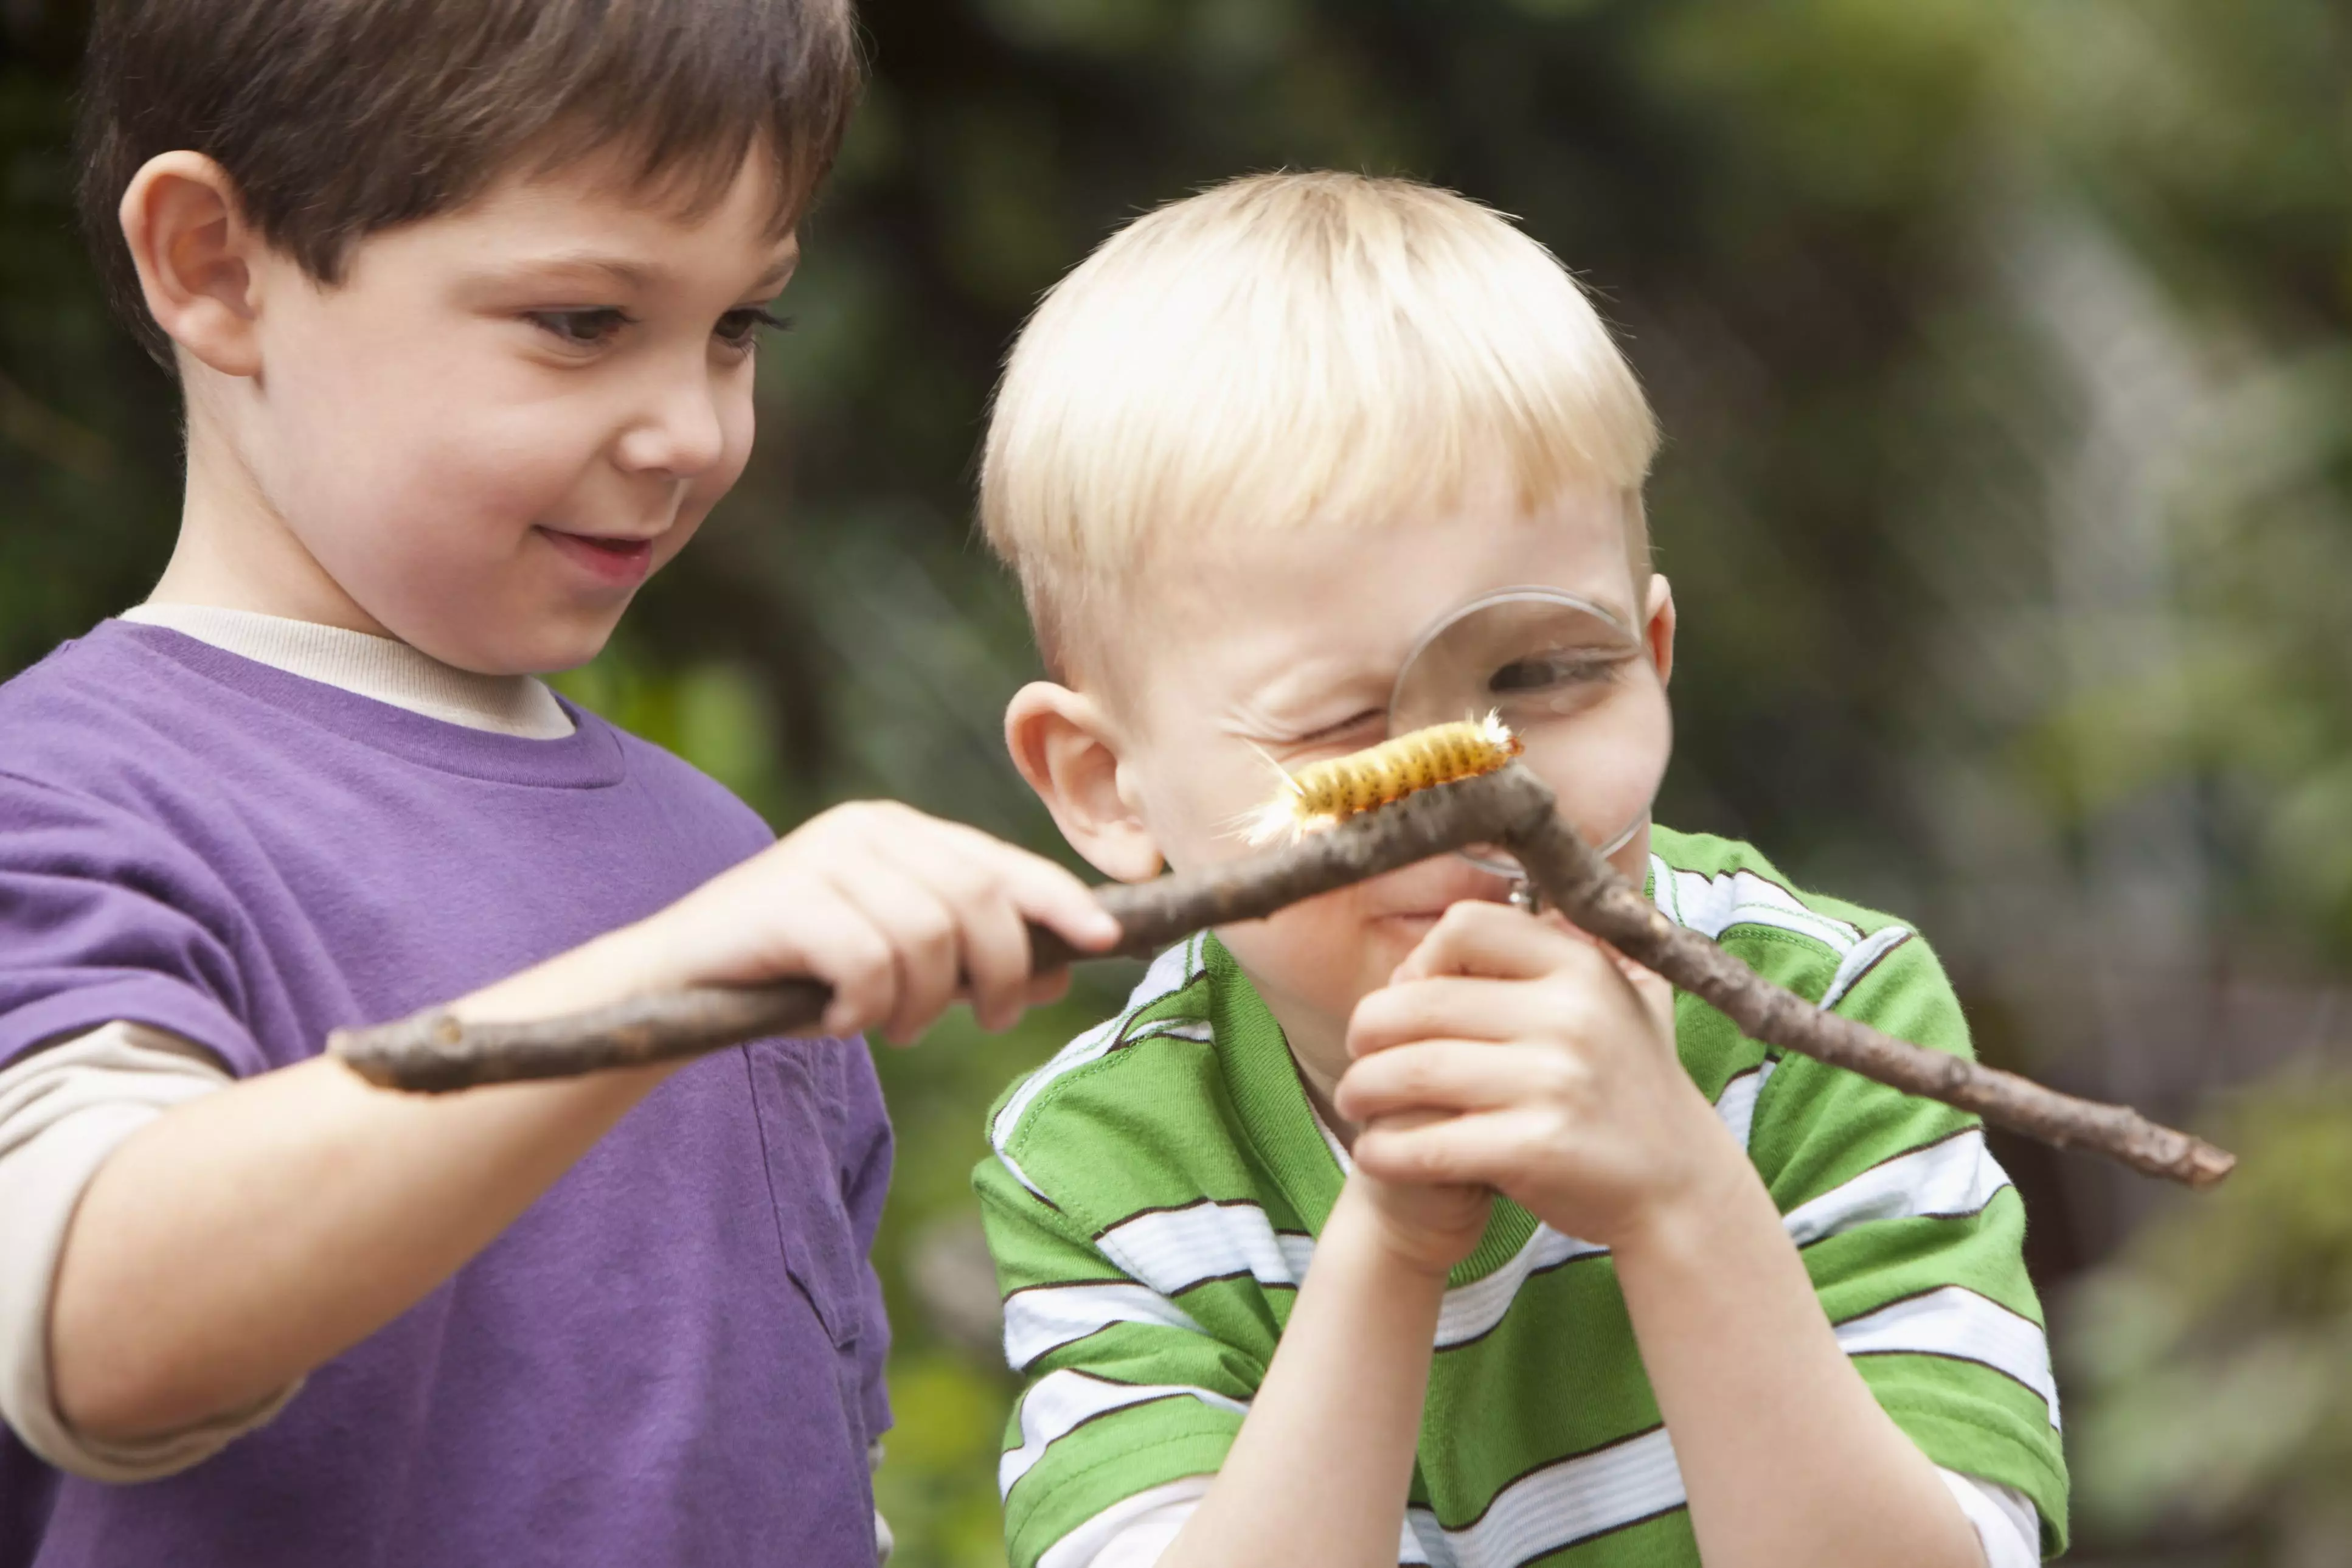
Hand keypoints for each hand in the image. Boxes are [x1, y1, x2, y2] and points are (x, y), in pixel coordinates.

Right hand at [615, 802, 1120, 1041]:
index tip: (1103, 942)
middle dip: (997, 974)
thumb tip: (1063, 965)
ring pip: (929, 937)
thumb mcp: (897, 962)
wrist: (672, 984)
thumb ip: (970, 955)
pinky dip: (864, 1008)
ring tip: (888, 1023)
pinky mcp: (789, 898)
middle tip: (982, 1022)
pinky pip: (871, 962)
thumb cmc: (796, 974)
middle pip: (979, 901)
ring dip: (920, 1003)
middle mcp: (868, 828)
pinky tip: (834, 1019)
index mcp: (900, 831)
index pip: (1000, 861)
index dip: (1058, 901)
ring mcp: (826, 857)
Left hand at [1334, 901, 1740, 1250]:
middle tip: (1358, 1054)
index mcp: (1579, 965)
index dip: (1418, 959)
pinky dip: (1384, 1149)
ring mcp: (1554, 1083)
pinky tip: (1375, 1151)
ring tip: (1356, 1101)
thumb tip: (1455, 927)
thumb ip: (1550, 955)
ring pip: (1411, 1071)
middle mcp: (1569, 1015)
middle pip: (1419, 1004)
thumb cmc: (1627, 1087)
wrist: (1679, 1187)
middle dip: (1367, 1032)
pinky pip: (1426, 1143)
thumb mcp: (1616, 999)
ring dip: (1363, 1088)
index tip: (1409, 997)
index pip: (1464, 926)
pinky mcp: (1536, 1149)